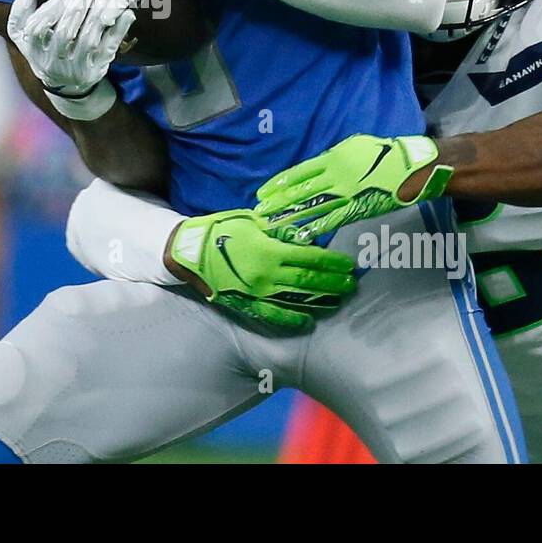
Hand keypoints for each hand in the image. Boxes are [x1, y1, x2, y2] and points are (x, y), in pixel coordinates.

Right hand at [6, 0, 134, 96]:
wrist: (66, 85)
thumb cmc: (45, 50)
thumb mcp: (24, 37)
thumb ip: (20, 13)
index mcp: (34, 50)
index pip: (38, 28)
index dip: (52, 8)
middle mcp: (54, 62)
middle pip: (64, 35)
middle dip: (76, 9)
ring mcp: (77, 68)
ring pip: (88, 41)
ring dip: (98, 15)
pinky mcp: (97, 69)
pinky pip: (109, 49)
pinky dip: (119, 31)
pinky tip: (127, 14)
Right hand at [165, 209, 355, 333]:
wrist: (190, 252)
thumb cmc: (222, 230)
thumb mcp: (252, 221)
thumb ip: (278, 229)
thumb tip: (303, 234)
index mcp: (270, 250)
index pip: (310, 257)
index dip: (332, 262)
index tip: (348, 264)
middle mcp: (268, 274)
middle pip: (309, 281)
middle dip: (333, 283)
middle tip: (351, 284)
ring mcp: (258, 293)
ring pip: (298, 300)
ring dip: (321, 301)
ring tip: (339, 300)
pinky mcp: (248, 304)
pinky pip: (275, 315)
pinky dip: (294, 319)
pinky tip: (309, 321)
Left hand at [255, 134, 453, 242]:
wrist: (411, 166)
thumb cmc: (383, 153)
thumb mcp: (353, 146)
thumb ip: (334, 157)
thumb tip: (317, 165)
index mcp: (332, 158)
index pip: (299, 173)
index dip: (280, 184)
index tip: (264, 192)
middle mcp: (334, 174)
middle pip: (301, 190)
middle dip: (278, 202)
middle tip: (259, 211)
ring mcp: (345, 193)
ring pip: (312, 205)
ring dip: (291, 215)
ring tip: (273, 224)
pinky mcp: (357, 208)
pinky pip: (333, 219)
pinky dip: (316, 227)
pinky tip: (302, 233)